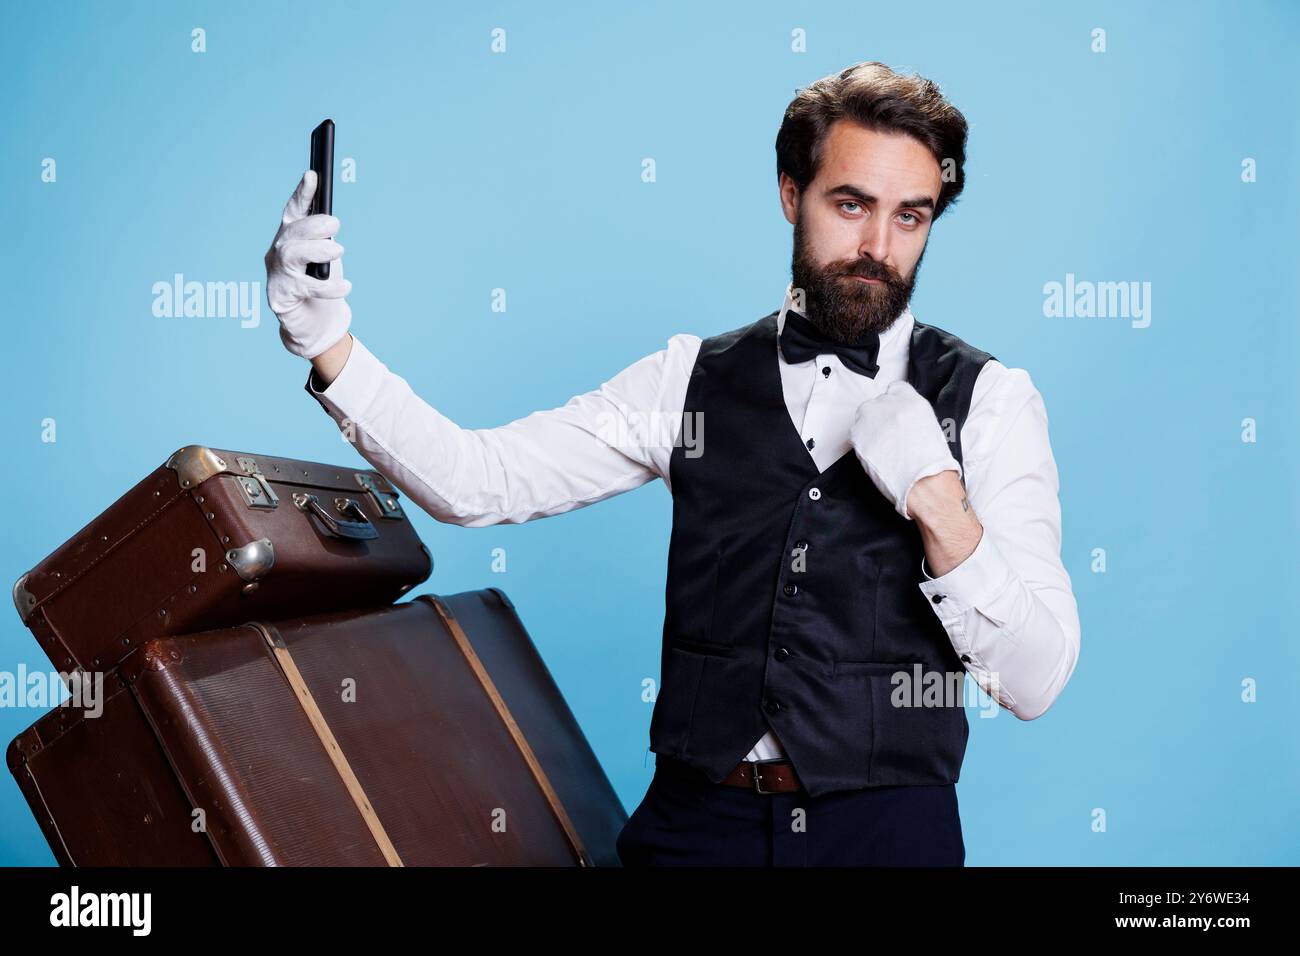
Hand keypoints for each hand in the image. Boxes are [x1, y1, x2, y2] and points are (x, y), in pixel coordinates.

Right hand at [265, 170, 351, 358]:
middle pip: (293, 230)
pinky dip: (329, 287)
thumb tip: (330, 223)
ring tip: (338, 252)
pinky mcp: (282, 296)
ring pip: (293, 253)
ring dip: (319, 249)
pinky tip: (345, 286)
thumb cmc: (318, 285)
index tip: (313, 174)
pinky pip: (306, 287)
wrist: (311, 324)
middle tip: (336, 226)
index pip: (294, 210)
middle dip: (316, 224)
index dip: (302, 193)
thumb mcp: (324, 257)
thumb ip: (323, 239)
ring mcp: (277, 273)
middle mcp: (278, 251)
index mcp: (290, 237)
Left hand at [849, 380, 960, 519]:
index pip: (895, 389)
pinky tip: (876, 454)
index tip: (895, 416)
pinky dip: (863, 441)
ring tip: (883, 448)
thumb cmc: (931, 461)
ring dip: (870, 428)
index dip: (894, 405)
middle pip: (877, 403)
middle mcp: (889, 403)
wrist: (922, 481)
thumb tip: (900, 418)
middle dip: (881, 417)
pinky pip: (856, 432)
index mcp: (911, 399)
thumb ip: (911, 414)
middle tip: (889, 436)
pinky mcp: (857, 434)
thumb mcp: (929, 425)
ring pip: (864, 416)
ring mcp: (871, 417)